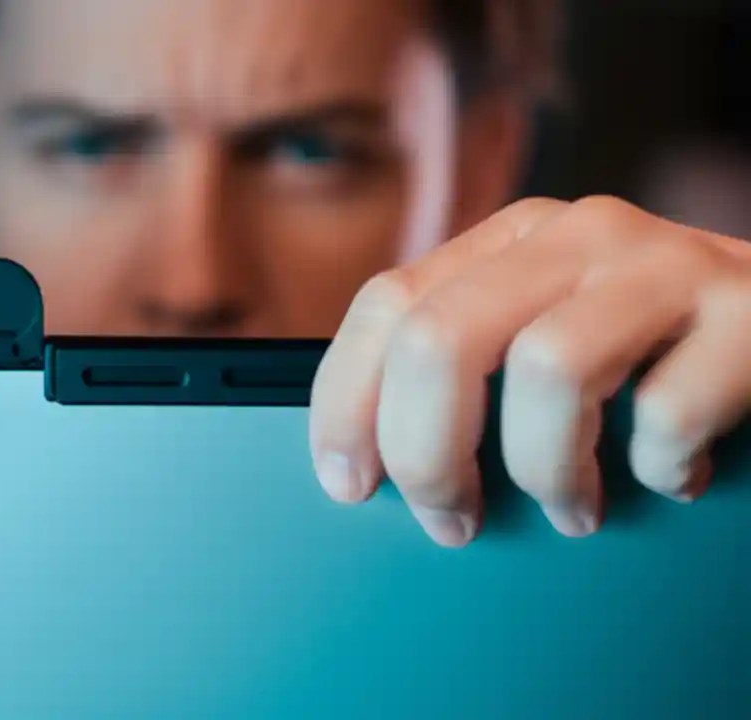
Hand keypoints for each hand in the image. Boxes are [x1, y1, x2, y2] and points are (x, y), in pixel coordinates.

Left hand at [309, 196, 750, 546]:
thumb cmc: (651, 355)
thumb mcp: (545, 336)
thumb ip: (471, 367)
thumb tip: (367, 460)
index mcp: (512, 241)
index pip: (388, 304)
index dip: (348, 401)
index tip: (348, 482)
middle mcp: (578, 236)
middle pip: (440, 337)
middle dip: (426, 453)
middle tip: (450, 519)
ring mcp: (664, 264)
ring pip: (545, 368)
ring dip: (545, 468)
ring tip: (572, 507)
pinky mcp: (748, 313)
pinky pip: (666, 412)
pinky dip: (655, 468)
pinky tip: (668, 475)